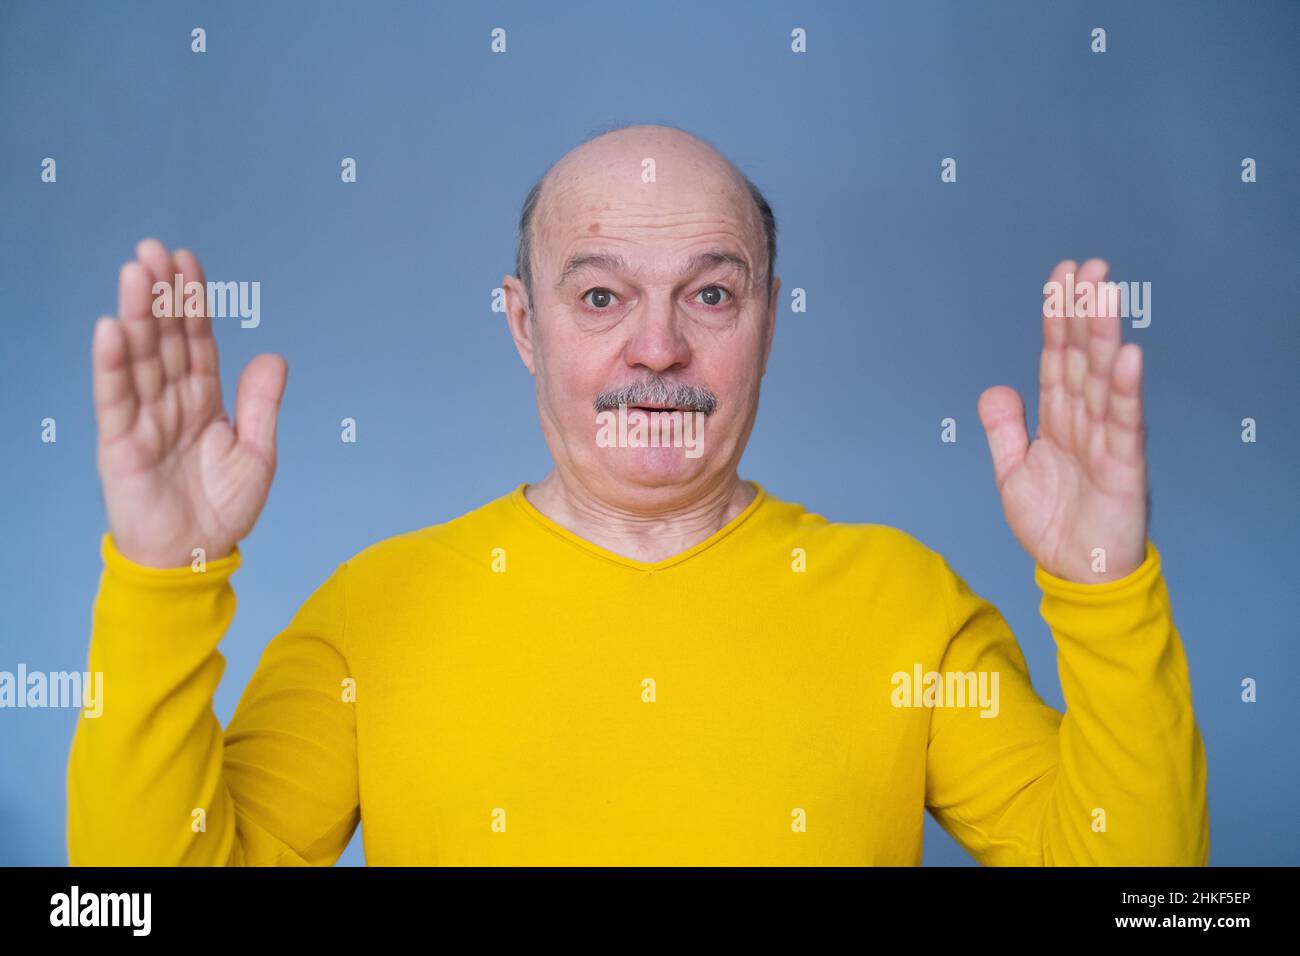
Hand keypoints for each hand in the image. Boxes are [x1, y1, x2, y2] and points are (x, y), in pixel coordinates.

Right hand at [93, 238, 287, 567]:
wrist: (196, 557)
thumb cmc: (223, 508)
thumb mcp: (256, 453)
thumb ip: (261, 404)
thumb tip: (275, 355)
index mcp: (203, 400)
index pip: (197, 341)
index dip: (193, 303)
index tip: (188, 262)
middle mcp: (171, 402)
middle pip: (165, 340)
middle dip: (161, 296)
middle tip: (154, 250)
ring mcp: (144, 419)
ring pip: (140, 359)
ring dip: (136, 315)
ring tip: (135, 273)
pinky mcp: (120, 444)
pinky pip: (115, 399)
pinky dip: (112, 365)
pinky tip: (111, 330)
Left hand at [977, 258, 1147, 583]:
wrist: (1075, 574)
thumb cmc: (1052, 524)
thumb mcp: (1012, 473)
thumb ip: (1004, 430)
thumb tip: (997, 387)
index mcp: (1059, 420)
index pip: (1057, 359)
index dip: (1057, 319)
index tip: (1060, 278)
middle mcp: (1086, 422)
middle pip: (1083, 358)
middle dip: (1083, 313)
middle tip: (1088, 267)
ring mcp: (1107, 441)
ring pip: (1104, 380)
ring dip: (1104, 337)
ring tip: (1106, 294)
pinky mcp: (1123, 468)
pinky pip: (1125, 423)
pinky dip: (1126, 390)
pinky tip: (1128, 356)